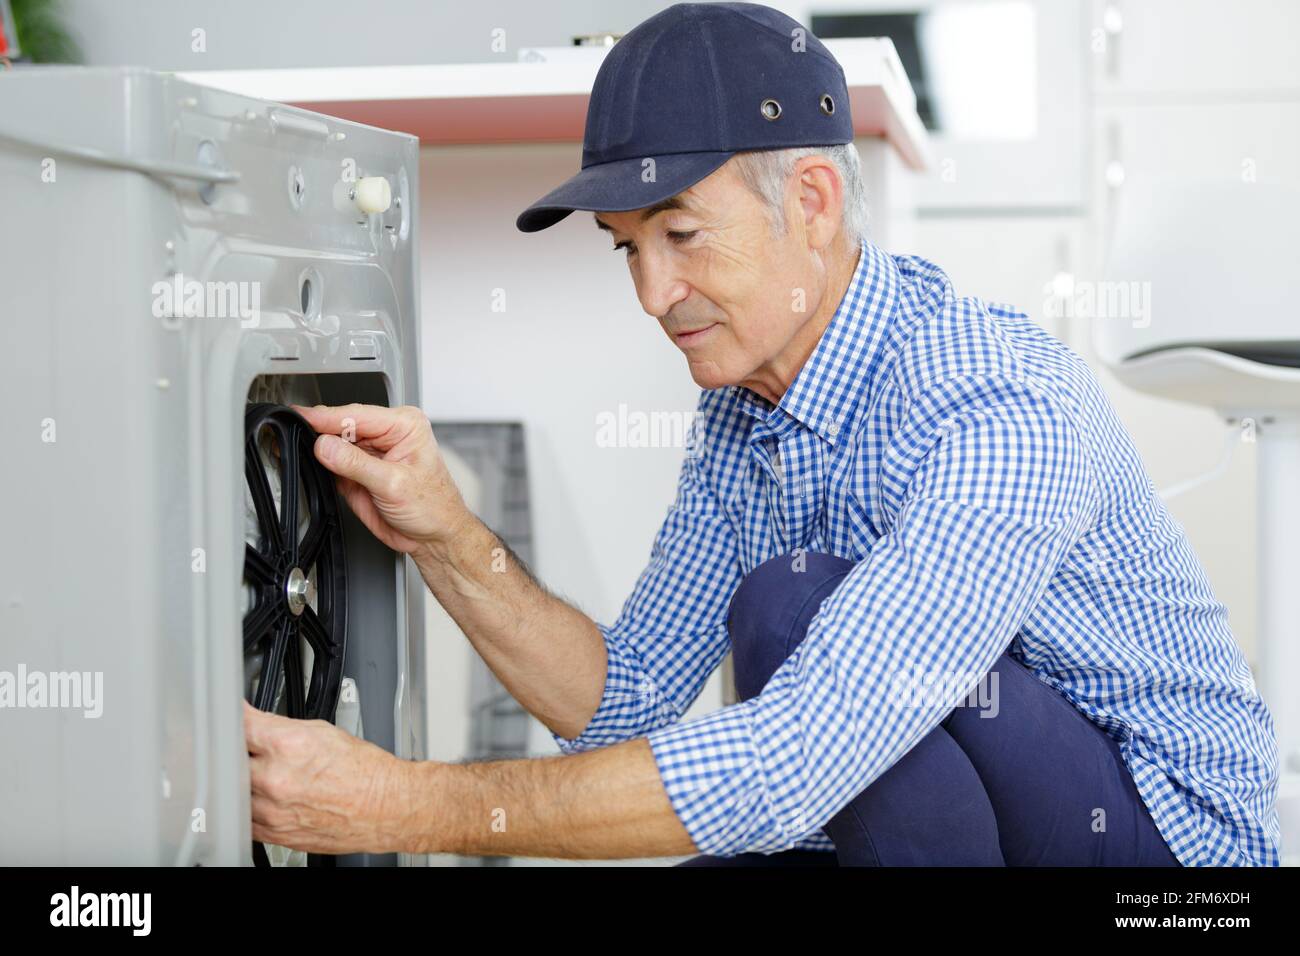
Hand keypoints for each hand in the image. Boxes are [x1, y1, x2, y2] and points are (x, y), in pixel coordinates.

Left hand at [244, 700, 420, 854]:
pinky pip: (244, 819)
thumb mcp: (323, 731)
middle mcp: (275, 780)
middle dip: (234, 750)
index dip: (228, 717)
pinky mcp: (275, 835)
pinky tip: (264, 797)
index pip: (237, 725)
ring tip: (259, 773)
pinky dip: (248, 806)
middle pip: (227, 760)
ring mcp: (272, 811)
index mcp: (288, 746)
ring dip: (239, 780)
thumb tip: (255, 722)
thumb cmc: (364, 771)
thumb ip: (280, 726)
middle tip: (242, 746)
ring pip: (231, 792)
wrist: (386, 807)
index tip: (225, 716)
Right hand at [292, 403, 468, 553]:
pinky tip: (311, 466)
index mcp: (403, 425)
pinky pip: (332, 463)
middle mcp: (387, 434)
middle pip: (340, 424)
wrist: (434, 536)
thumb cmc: (433, 507)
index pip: (355, 414)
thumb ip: (356, 464)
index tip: (300, 417)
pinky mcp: (358, 471)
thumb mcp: (394, 484)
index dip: (325, 416)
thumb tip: (325, 446)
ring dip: (315, 448)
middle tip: (292, 436)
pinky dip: (319, 465)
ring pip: (332, 442)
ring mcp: (370, 453)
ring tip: (297, 451)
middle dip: (316, 431)